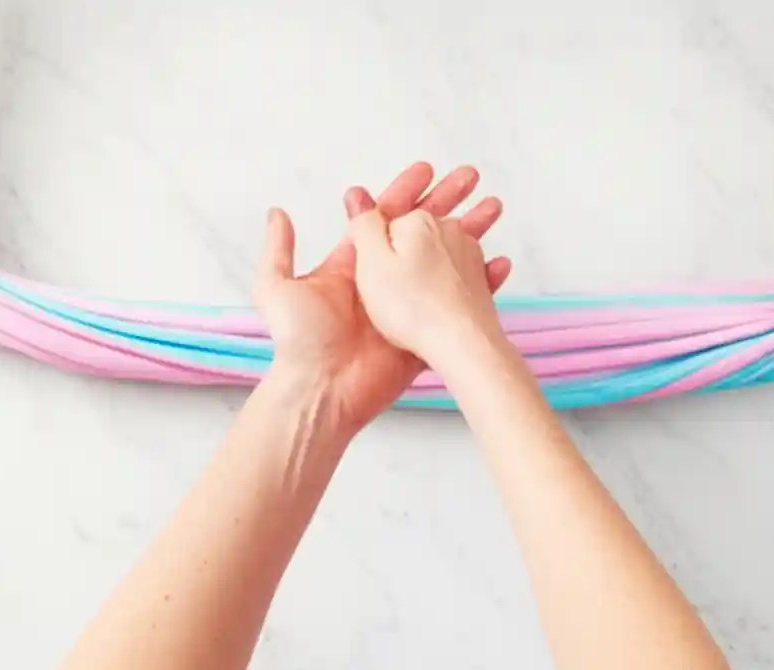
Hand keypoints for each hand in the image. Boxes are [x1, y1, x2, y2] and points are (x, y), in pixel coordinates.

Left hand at [253, 162, 508, 432]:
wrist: (322, 392)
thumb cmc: (298, 342)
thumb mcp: (277, 289)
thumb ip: (279, 251)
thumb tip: (278, 212)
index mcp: (353, 268)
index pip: (384, 221)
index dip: (405, 194)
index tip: (428, 172)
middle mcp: (383, 283)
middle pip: (421, 235)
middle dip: (446, 205)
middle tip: (470, 180)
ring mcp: (407, 308)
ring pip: (444, 263)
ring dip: (469, 235)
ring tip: (492, 209)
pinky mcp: (425, 334)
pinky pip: (458, 303)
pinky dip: (480, 284)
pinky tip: (497, 264)